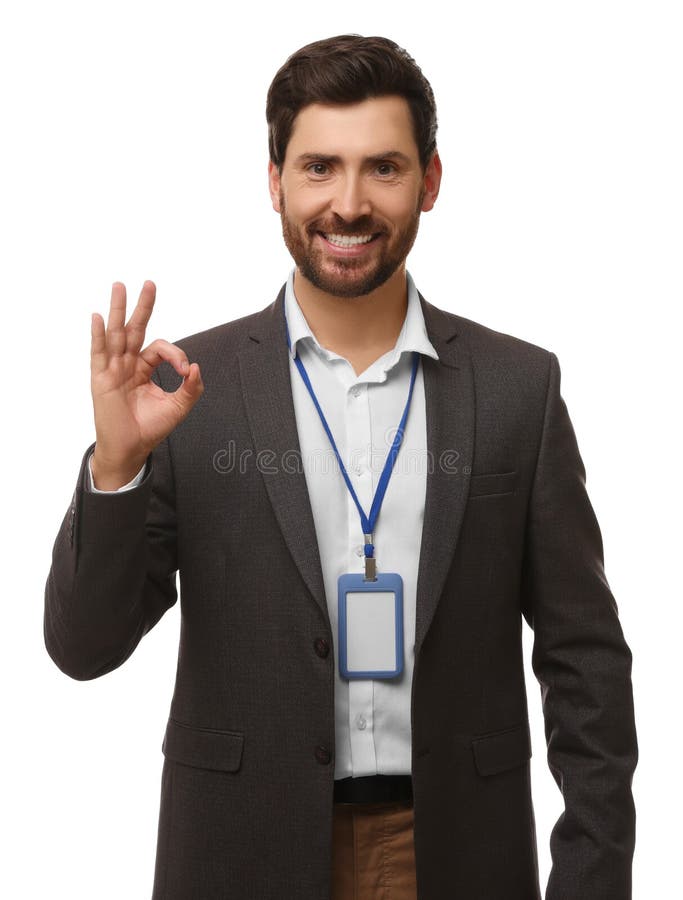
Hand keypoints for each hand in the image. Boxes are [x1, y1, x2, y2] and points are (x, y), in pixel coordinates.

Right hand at [90, 280, 202, 488]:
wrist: (131, 448)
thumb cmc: (150, 428)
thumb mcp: (178, 407)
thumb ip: (191, 389)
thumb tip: (197, 368)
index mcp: (145, 368)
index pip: (160, 348)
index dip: (176, 355)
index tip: (186, 371)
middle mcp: (128, 364)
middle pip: (135, 329)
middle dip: (143, 307)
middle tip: (149, 284)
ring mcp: (113, 369)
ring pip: (116, 334)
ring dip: (118, 310)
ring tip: (119, 286)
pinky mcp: (101, 379)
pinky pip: (99, 353)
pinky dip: (98, 335)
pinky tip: (98, 318)